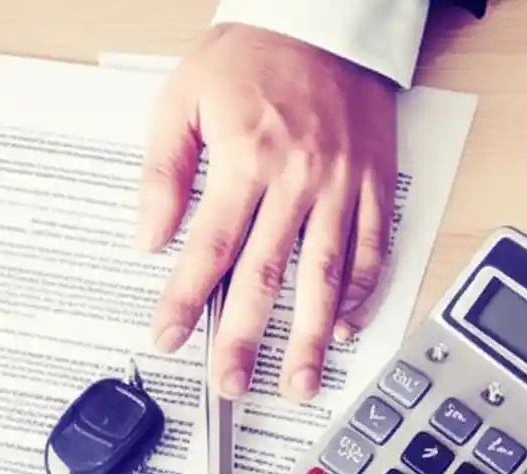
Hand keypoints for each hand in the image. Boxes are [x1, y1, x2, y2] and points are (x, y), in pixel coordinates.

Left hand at [137, 24, 397, 402]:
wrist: (326, 18)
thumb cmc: (251, 55)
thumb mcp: (183, 98)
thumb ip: (162, 172)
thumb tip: (149, 237)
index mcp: (245, 159)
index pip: (209, 248)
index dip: (185, 300)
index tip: (168, 336)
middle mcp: (298, 179)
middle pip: (266, 275)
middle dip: (246, 338)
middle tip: (232, 384)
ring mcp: (343, 184)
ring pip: (326, 274)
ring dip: (311, 335)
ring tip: (299, 382)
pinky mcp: (376, 182)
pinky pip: (374, 246)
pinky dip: (363, 292)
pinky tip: (346, 328)